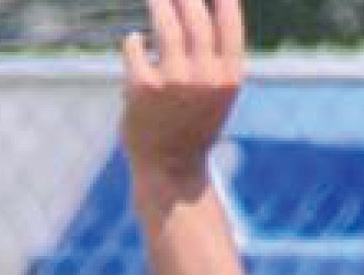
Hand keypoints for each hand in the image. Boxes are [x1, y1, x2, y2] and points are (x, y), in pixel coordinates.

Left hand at [121, 0, 246, 195]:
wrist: (169, 169)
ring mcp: (174, 80)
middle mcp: (205, 75)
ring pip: (166, 25)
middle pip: (196, 17)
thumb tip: (197, 11)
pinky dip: (135, 41)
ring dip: (159, 4)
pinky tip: (135, 40)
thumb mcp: (217, 95)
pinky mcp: (143, 86)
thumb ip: (215, 59)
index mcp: (228, 77)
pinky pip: (137, 47)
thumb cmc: (193, 127)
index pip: (229, 23)